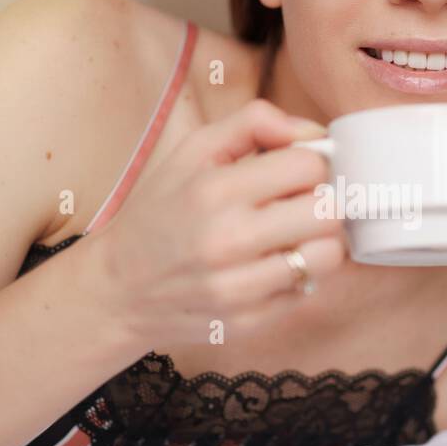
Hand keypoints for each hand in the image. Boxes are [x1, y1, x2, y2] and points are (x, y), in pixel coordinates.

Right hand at [92, 98, 346, 347]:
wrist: (118, 287)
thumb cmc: (161, 210)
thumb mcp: (192, 151)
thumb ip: (253, 124)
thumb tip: (313, 133)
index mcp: (214, 190)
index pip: (308, 167)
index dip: (309, 164)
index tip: (292, 173)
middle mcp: (227, 241)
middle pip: (328, 212)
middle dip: (320, 202)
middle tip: (297, 205)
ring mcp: (239, 287)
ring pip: (328, 256)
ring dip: (318, 242)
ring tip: (292, 236)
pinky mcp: (248, 321)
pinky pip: (306, 290)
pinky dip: (296, 277)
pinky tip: (269, 266)